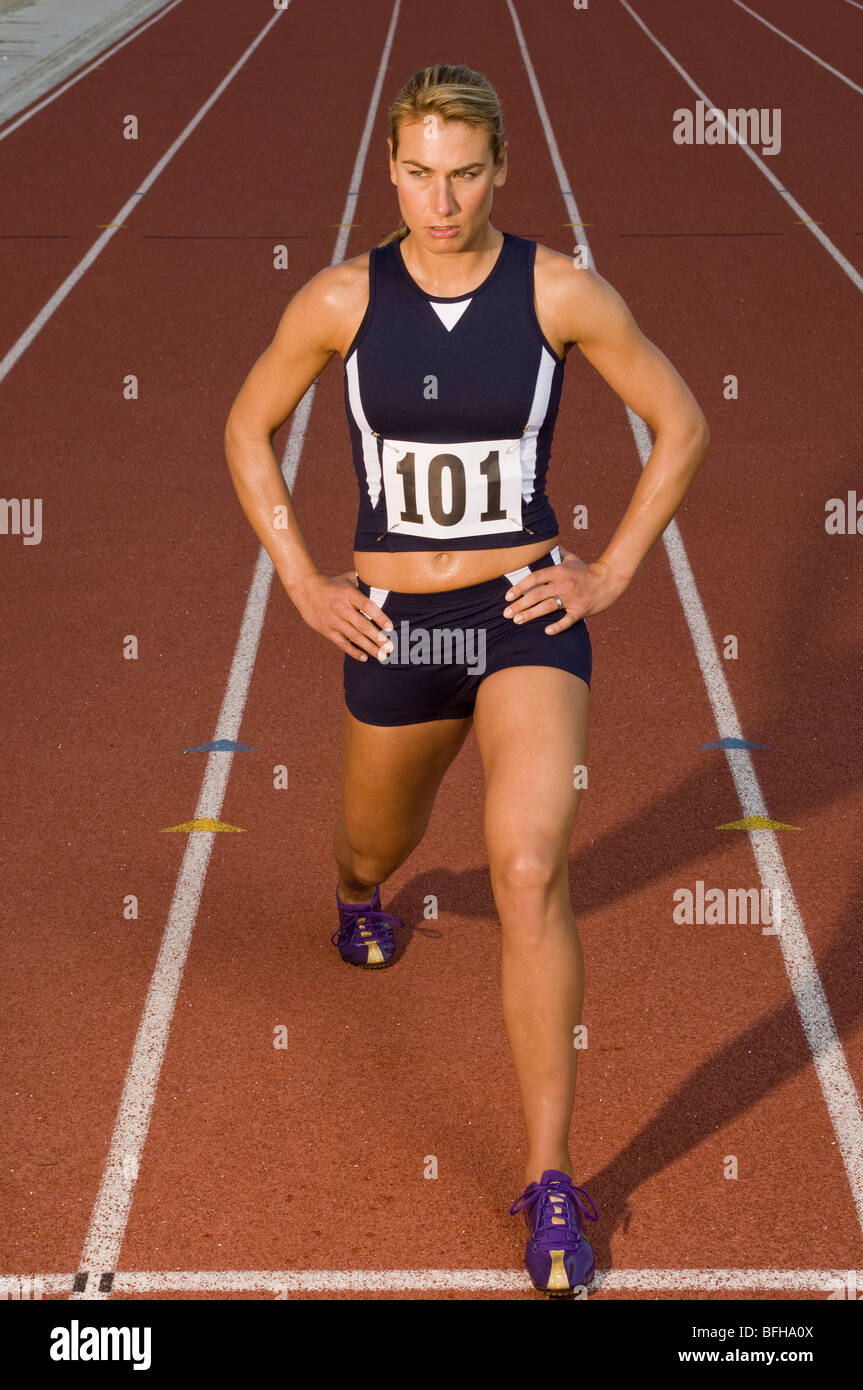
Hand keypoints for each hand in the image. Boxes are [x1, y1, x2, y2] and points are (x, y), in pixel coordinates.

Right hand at [290, 571, 393, 660]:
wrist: (305, 590)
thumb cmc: (332, 584)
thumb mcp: (347, 579)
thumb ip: (364, 582)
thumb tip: (383, 582)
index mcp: (349, 594)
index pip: (367, 606)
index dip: (380, 617)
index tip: (390, 627)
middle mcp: (341, 608)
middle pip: (362, 625)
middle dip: (378, 638)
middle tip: (390, 647)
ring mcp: (334, 621)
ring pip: (354, 637)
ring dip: (369, 647)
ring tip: (382, 655)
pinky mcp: (327, 631)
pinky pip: (342, 643)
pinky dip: (353, 651)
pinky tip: (364, 657)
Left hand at [502, 548, 627, 633]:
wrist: (610, 580)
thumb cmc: (588, 571)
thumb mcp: (573, 559)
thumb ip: (558, 552)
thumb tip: (546, 543)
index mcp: (559, 571)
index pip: (535, 578)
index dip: (519, 586)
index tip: (508, 596)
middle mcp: (564, 584)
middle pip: (537, 595)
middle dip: (520, 604)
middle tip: (506, 614)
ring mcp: (572, 598)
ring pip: (548, 607)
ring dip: (531, 615)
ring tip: (517, 621)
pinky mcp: (581, 610)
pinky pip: (567, 620)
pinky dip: (558, 626)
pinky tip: (546, 631)